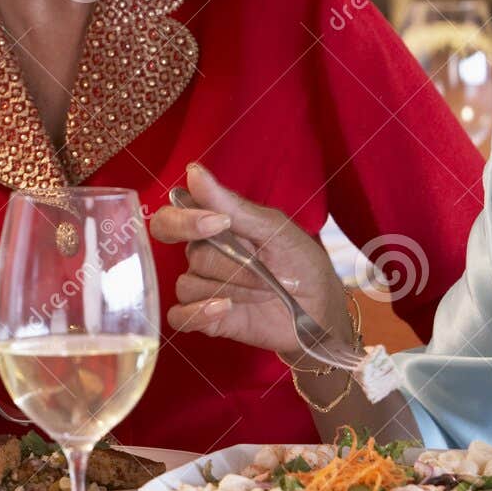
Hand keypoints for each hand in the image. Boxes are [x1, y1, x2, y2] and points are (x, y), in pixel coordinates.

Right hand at [149, 164, 350, 361]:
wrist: (319, 308)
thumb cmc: (298, 260)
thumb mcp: (274, 228)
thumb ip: (232, 205)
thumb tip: (194, 172)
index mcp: (211, 227)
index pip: (171, 218)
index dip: (185, 221)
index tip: (220, 223)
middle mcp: (201, 255)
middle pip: (192, 255)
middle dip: (231, 262)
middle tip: (259, 263)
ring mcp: (202, 288)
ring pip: (190, 285)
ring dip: (234, 288)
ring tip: (268, 290)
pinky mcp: (205, 318)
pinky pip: (179, 316)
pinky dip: (200, 313)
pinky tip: (226, 308)